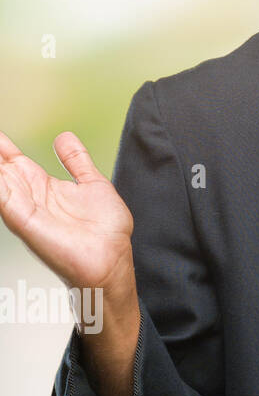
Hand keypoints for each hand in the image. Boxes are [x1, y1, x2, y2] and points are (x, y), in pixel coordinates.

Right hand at [0, 130, 134, 294]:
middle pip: (1, 169)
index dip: (3, 146)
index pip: (15, 161)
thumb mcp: (91, 183)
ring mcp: (25, 209)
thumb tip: (64, 136)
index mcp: (44, 187)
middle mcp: (30, 198)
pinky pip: (2, 199)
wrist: (111, 259)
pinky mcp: (25, 222)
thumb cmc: (105, 229)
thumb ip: (76, 161)